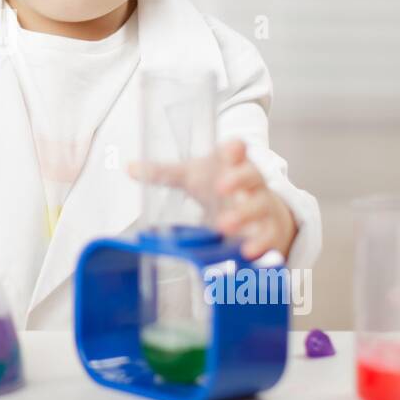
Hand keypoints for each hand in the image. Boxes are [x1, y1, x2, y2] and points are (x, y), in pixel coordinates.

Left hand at [127, 139, 297, 260]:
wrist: (258, 210)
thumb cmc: (220, 187)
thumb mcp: (193, 177)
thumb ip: (164, 173)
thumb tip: (129, 167)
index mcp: (232, 163)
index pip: (238, 149)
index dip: (235, 148)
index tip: (229, 150)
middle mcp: (251, 182)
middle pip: (252, 175)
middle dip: (238, 180)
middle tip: (221, 187)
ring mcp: (263, 205)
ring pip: (260, 206)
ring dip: (244, 215)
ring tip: (224, 225)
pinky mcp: (269, 230)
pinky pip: (269, 236)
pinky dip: (260, 244)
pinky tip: (247, 251)